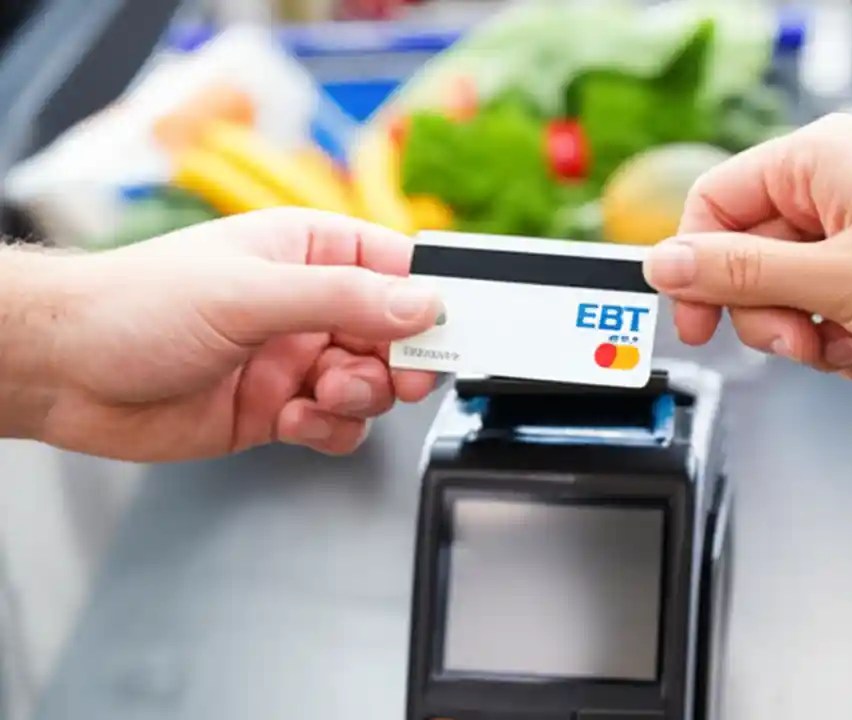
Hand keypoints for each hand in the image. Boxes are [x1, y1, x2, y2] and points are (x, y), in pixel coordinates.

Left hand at [22, 209, 442, 460]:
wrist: (63, 372)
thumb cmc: (134, 306)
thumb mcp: (250, 294)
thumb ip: (344, 299)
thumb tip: (422, 305)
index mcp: (307, 252)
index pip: (395, 267)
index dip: (429, 299)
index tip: (451, 329)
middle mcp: (306, 305)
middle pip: (393, 334)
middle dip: (399, 360)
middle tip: (400, 377)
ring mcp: (293, 359)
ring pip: (370, 385)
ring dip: (359, 398)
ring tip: (319, 396)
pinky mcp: (276, 410)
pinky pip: (335, 425)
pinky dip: (329, 430)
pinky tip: (293, 423)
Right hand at [643, 113, 851, 390]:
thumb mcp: (837, 282)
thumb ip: (741, 274)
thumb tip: (665, 262)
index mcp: (821, 160)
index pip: (717, 203)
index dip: (697, 267)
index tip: (697, 322)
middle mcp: (841, 186)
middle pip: (751, 256)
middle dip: (770, 313)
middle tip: (800, 340)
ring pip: (790, 292)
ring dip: (812, 333)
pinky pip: (831, 311)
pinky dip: (847, 339)